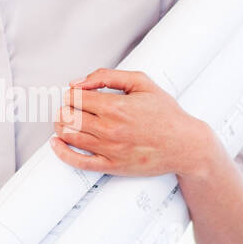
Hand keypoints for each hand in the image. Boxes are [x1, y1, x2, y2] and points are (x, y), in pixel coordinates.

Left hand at [49, 67, 217, 178]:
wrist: (185, 145)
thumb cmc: (166, 114)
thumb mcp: (141, 82)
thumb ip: (107, 76)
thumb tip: (79, 82)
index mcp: (116, 106)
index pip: (74, 97)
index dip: (71, 94)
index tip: (76, 95)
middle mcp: (110, 128)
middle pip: (68, 116)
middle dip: (65, 109)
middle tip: (71, 108)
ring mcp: (109, 149)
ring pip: (69, 136)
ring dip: (61, 126)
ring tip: (66, 122)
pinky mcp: (112, 166)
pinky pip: (78, 162)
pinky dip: (62, 152)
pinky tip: (57, 144)